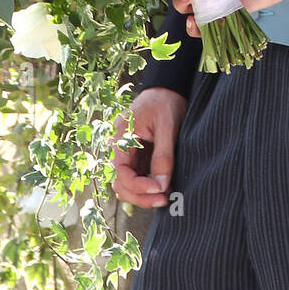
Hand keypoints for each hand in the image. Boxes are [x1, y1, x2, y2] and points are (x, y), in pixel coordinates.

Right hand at [112, 87, 187, 206]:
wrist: (167, 89)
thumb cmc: (165, 102)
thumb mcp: (167, 126)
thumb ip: (163, 155)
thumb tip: (161, 185)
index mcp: (121, 138)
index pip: (121, 172)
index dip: (138, 186)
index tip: (159, 189)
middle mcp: (120, 149)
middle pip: (121, 183)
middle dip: (140, 196)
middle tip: (164, 200)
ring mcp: (128, 154)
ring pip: (127, 184)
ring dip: (143, 195)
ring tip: (166, 196)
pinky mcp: (138, 157)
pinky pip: (138, 177)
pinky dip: (148, 186)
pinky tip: (165, 187)